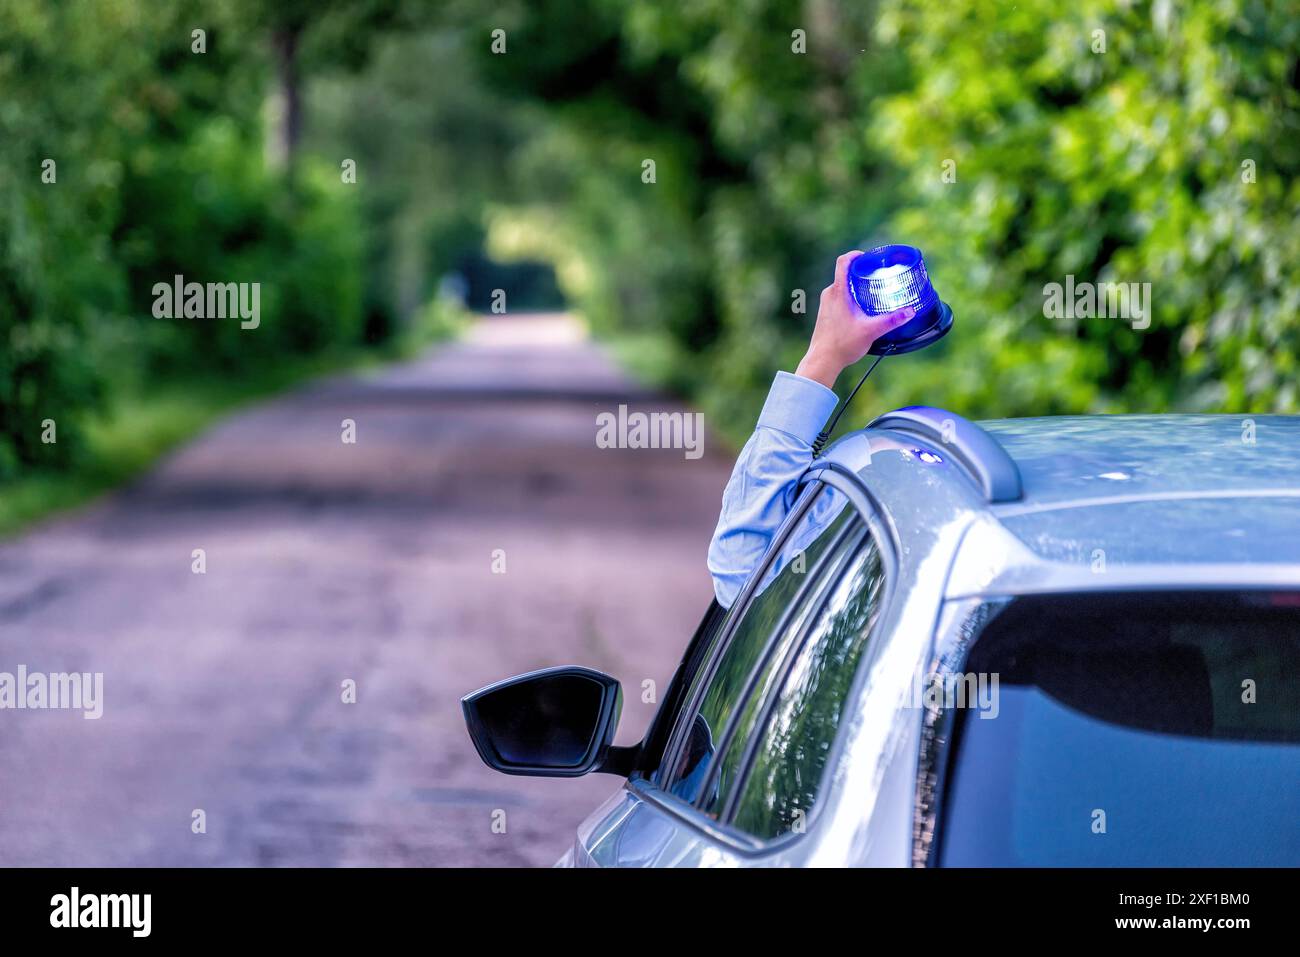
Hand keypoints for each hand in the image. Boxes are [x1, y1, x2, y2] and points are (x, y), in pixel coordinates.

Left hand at [795, 250, 916, 388]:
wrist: (822, 361)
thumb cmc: (842, 345)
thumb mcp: (871, 330)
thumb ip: (892, 320)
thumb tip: (910, 311)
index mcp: (838, 292)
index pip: (843, 261)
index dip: (856, 255)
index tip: (868, 257)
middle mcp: (829, 294)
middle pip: (844, 273)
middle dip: (861, 271)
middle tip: (877, 274)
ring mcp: (825, 304)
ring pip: (841, 286)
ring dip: (856, 285)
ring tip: (872, 289)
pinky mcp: (825, 314)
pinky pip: (838, 297)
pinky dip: (850, 296)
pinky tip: (862, 306)